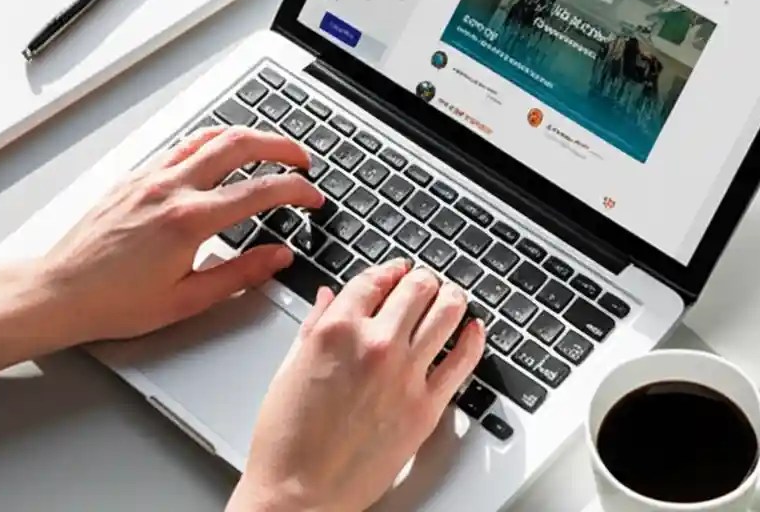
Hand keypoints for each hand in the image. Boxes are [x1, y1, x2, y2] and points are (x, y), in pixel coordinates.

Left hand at [21, 125, 325, 347]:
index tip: (312, 197)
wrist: (58, 293)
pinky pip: (181, 147)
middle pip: (239, 144)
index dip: (297, 190)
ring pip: (209, 136)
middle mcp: (170, 189)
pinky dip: (211, 143)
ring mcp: (149, 178)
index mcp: (189, 220)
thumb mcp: (187, 300)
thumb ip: (241, 274)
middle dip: (280, 146)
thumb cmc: (113, 302)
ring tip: (268, 148)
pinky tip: (219, 155)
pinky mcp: (133, 178)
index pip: (261, 191)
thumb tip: (278, 257)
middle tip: (301, 160)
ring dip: (247, 136)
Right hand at [228, 261, 486, 511]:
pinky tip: (472, 329)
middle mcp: (375, 345)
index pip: (373, 279)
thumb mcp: (289, 369)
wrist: (298, 494)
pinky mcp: (427, 406)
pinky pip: (463, 360)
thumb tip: (330, 297)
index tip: (396, 270)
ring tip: (450, 298)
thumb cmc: (286, 441)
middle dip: (422, 281)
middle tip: (424, 284)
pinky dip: (473, 337)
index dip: (389, 270)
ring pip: (447, 312)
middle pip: (416, 288)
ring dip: (450, 298)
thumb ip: (315, 326)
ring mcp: (405, 374)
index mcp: (336, 331)